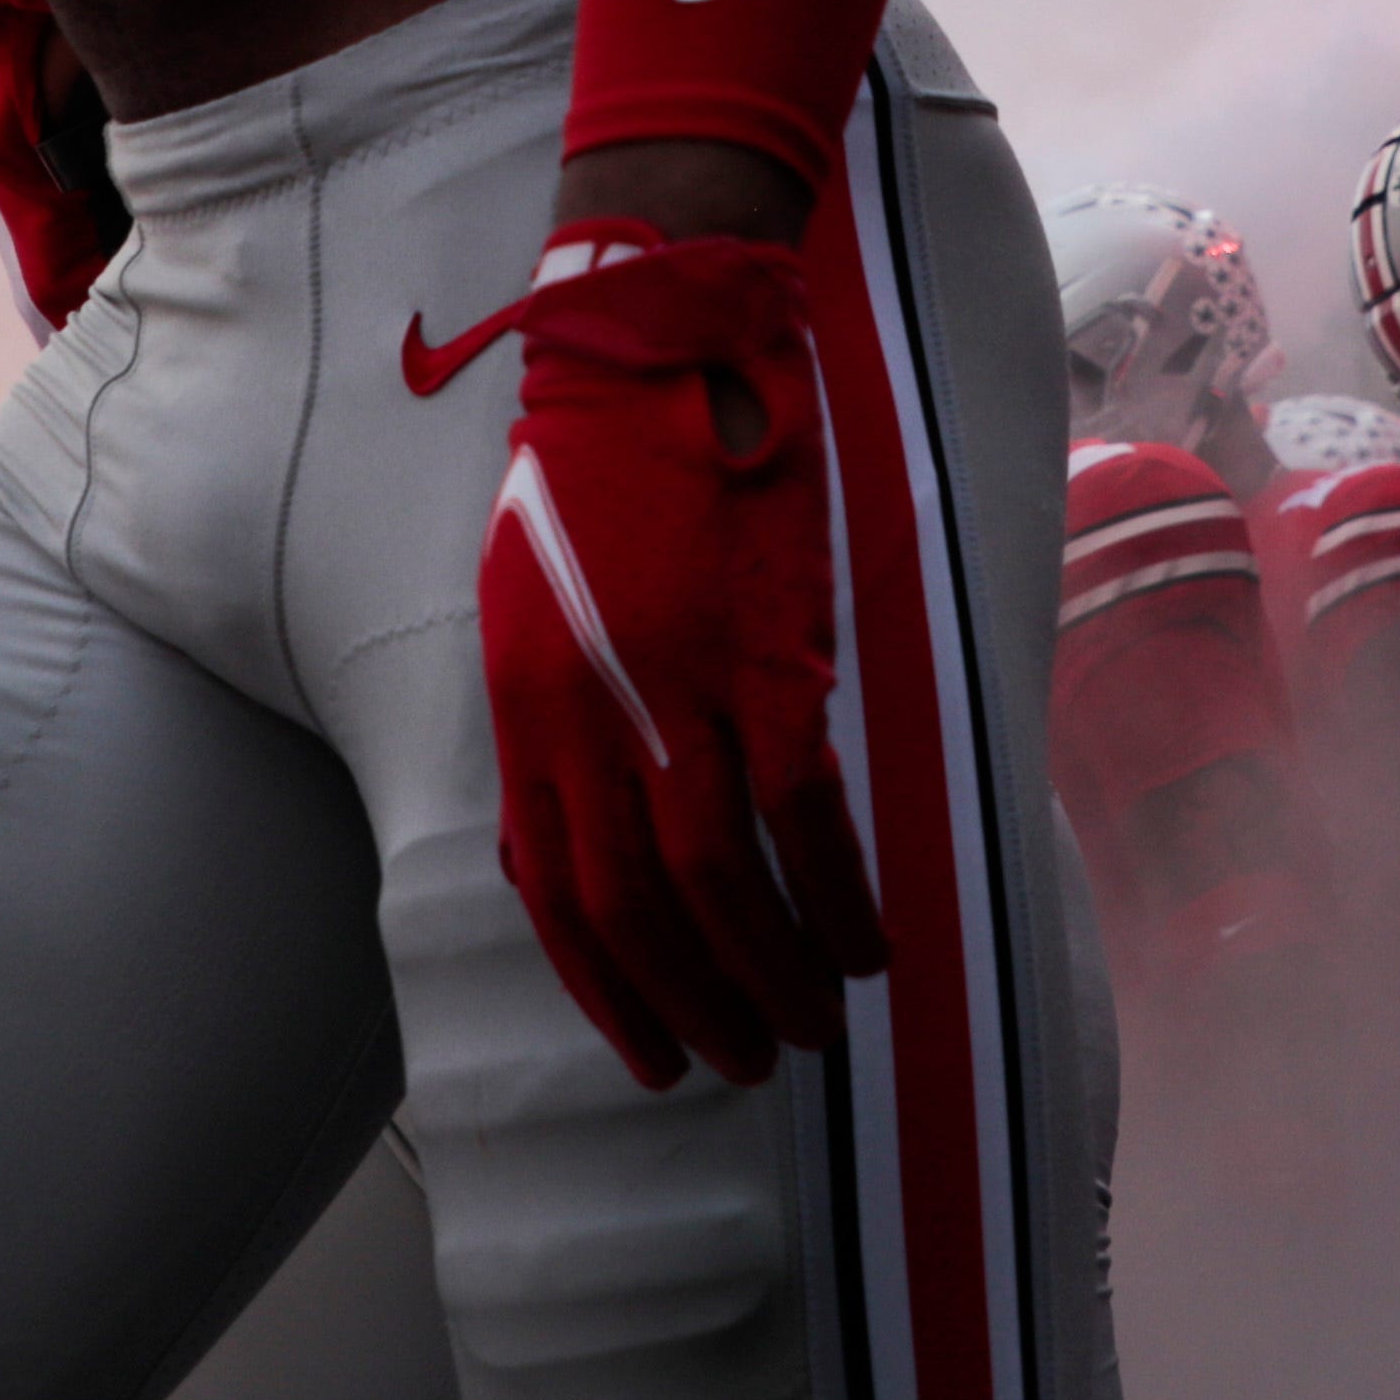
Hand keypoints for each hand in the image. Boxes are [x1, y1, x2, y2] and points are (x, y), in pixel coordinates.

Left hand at [411, 222, 883, 1087]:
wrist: (657, 337)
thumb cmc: (594, 463)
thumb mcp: (525, 601)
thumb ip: (546, 723)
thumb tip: (558, 840)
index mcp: (527, 706)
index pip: (555, 897)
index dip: (607, 994)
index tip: (652, 1054)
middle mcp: (591, 714)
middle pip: (641, 909)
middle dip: (697, 1005)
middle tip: (747, 1062)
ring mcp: (682, 688)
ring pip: (723, 882)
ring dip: (774, 972)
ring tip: (816, 1025)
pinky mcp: (771, 654)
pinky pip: (807, 815)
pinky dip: (841, 895)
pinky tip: (874, 944)